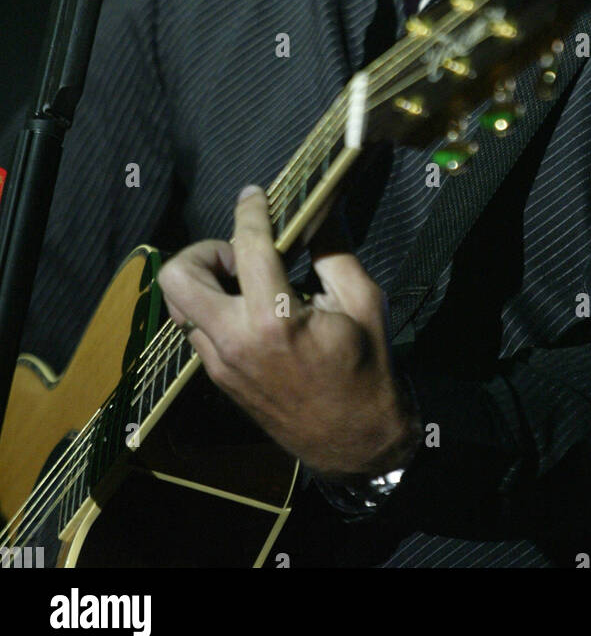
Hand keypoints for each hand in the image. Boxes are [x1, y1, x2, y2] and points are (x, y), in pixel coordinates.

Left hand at [156, 185, 420, 478]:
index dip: (249, 210)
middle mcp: (235, 340)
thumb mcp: (363, 301)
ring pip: (178, 304)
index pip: (247, 247)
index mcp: (275, 319)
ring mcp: (220, 363)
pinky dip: (213, 306)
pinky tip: (249, 306)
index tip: (254, 194)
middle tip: (240, 252)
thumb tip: (321, 208)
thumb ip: (335, 249)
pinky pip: (196, 328)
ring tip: (244, 279)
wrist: (353, 441)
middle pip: (178, 276)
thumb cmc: (365, 367)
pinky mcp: (218, 378)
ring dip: (204, 279)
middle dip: (204, 250)